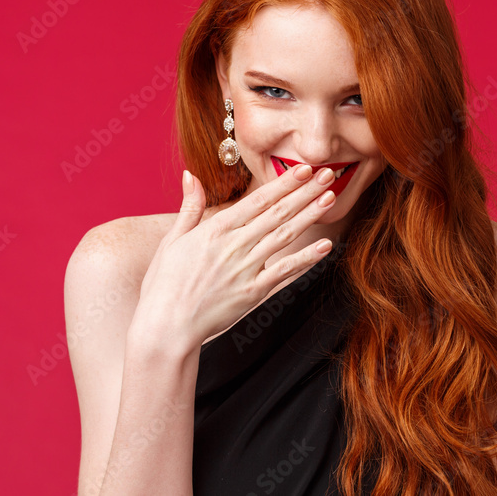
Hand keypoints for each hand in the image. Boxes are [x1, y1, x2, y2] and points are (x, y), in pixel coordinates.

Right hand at [132, 163, 337, 349]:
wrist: (165, 327)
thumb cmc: (164, 284)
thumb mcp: (172, 240)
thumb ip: (189, 207)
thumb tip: (190, 175)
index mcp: (215, 230)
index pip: (257, 200)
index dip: (284, 183)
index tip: (304, 168)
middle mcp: (234, 246)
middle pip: (277, 213)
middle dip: (305, 192)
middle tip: (328, 173)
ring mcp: (245, 269)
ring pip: (285, 236)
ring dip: (310, 216)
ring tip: (331, 199)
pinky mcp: (253, 293)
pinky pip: (285, 272)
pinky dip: (306, 259)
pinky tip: (326, 246)